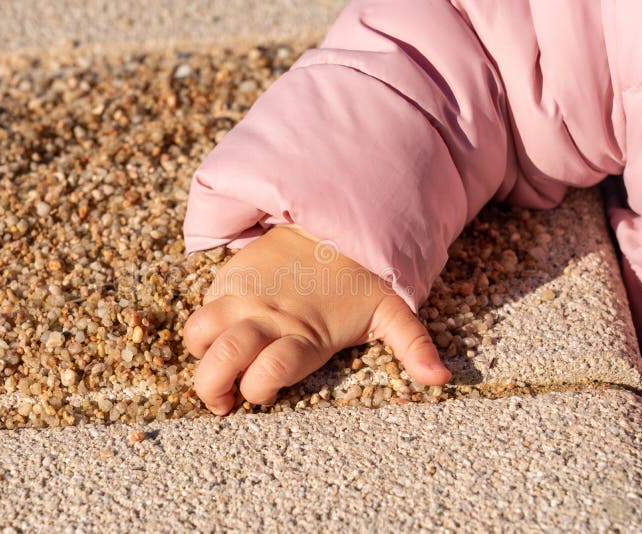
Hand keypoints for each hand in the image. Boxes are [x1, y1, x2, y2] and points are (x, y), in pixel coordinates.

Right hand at [184, 226, 450, 414]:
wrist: (335, 220)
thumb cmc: (362, 277)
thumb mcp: (392, 310)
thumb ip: (412, 345)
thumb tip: (442, 378)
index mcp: (306, 334)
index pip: (267, 375)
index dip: (257, 392)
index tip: (260, 395)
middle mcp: (269, 316)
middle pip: (222, 360)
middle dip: (211, 388)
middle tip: (221, 400)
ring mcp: (244, 294)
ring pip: (199, 332)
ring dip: (201, 355)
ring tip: (214, 362)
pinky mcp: (231, 274)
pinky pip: (202, 306)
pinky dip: (205, 325)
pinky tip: (221, 332)